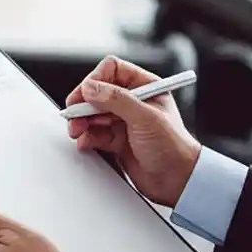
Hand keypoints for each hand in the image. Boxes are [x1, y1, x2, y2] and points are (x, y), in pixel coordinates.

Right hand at [66, 57, 201, 206]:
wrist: (177, 181)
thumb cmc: (173, 146)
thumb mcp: (145, 118)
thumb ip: (117, 100)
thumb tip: (91, 88)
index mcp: (145, 87)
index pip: (113, 70)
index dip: (96, 80)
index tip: (84, 94)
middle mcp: (133, 102)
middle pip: (98, 93)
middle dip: (84, 104)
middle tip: (74, 115)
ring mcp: (124, 121)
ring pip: (93, 114)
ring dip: (82, 121)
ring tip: (77, 131)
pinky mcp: (117, 140)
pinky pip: (95, 133)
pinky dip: (86, 137)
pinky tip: (85, 142)